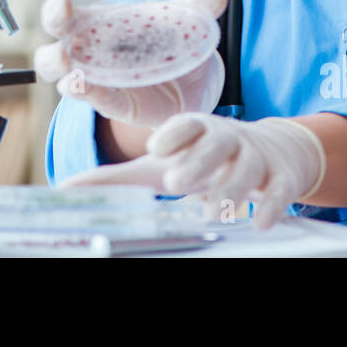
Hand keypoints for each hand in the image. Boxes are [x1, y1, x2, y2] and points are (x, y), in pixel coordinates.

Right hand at [32, 0, 226, 128]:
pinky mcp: (116, 104)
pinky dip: (91, 95)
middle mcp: (88, 55)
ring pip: (65, 82)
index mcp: (95, 26)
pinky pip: (98, 101)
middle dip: (51, 50)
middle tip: (62, 48)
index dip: (56, 11)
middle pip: (52, 53)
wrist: (190, 83)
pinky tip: (88, 89)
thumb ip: (199, 6)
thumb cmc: (170, 42)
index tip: (62, 7)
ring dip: (62, 76)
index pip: (63, 17)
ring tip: (69, 71)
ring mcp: (98, 83)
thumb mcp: (184, 21)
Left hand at [58, 112, 326, 228]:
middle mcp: (228, 138)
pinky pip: (280, 188)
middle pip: (217, 142)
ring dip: (231, 186)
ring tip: (214, 207)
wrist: (275, 150)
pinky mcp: (282, 177)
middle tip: (175, 181)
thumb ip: (118, 177)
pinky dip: (271, 205)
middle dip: (197, 160)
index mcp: (198, 129)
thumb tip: (64, 187)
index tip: (154, 147)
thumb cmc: (204, 158)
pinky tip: (259, 222)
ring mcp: (257, 156)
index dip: (172, 133)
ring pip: (248, 166)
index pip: (187, 123)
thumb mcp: (164, 164)